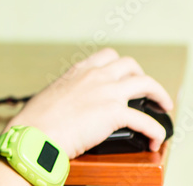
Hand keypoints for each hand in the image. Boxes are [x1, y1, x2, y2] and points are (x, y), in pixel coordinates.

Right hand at [6, 48, 172, 157]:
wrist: (34, 132)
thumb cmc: (36, 119)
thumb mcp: (52, 94)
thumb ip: (67, 93)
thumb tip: (71, 105)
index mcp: (77, 71)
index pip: (107, 56)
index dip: (121, 66)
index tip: (124, 76)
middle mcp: (94, 76)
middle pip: (130, 65)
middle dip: (142, 76)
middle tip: (145, 91)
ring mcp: (106, 92)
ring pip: (147, 84)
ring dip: (159, 95)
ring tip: (162, 106)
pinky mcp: (113, 112)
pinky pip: (146, 121)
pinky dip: (155, 131)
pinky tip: (154, 139)